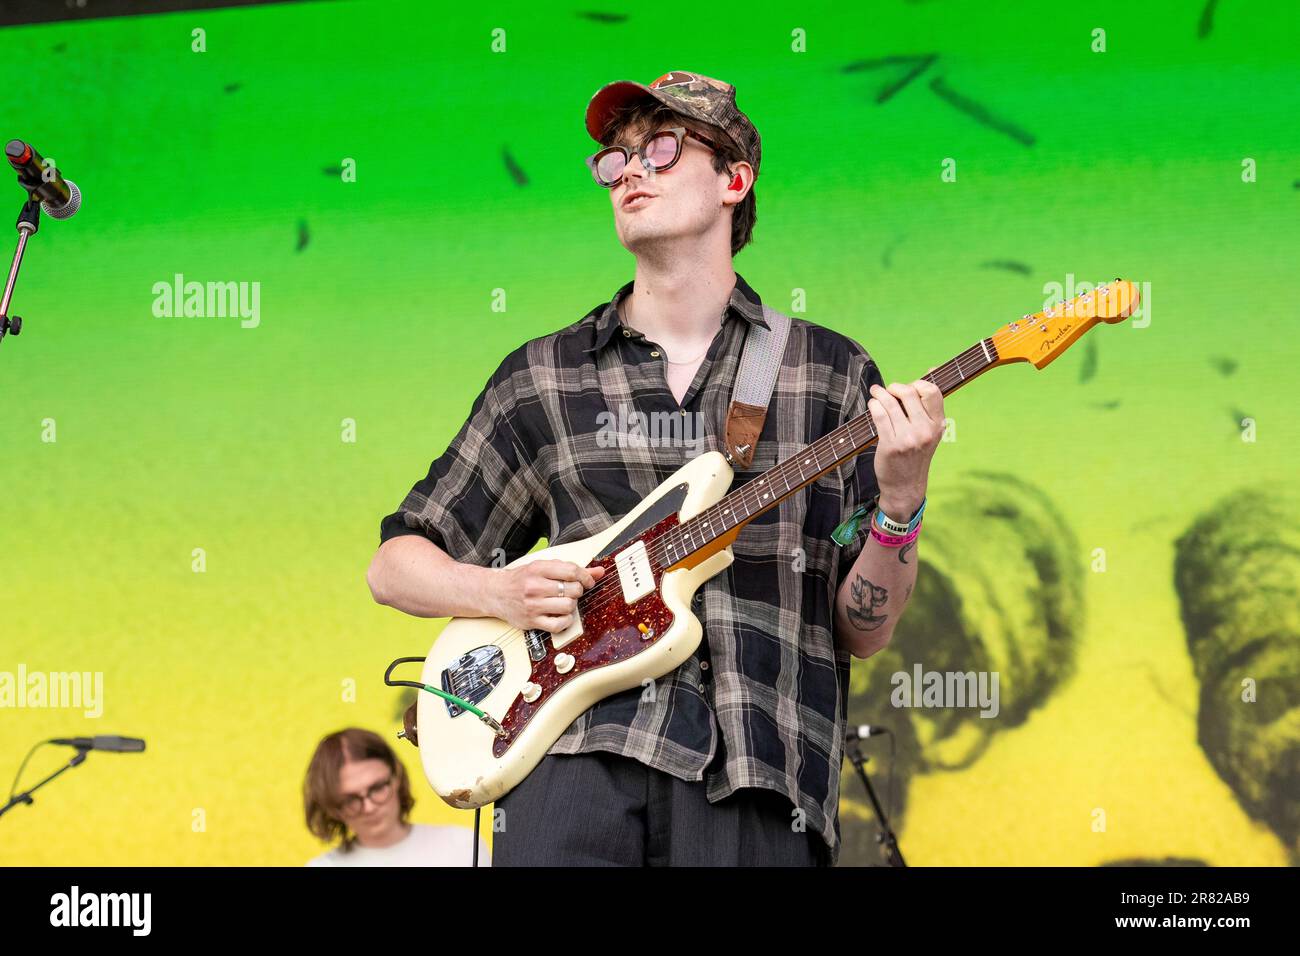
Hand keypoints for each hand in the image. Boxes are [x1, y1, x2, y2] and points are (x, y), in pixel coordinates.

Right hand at [490, 559, 606, 633]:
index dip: (585, 577)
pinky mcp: (532, 621)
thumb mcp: (542, 567)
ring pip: (568, 606)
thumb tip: (598, 572)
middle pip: (572, 590)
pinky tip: (562, 615)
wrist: (495, 592)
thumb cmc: (520, 579)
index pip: (571, 571)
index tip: (588, 581)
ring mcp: (533, 605)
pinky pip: (559, 625)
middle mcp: (535, 586)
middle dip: (577, 590)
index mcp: (538, 569)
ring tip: (564, 602)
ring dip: (571, 605)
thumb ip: (570, 569)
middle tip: (571, 591)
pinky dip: (566, 621)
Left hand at [868, 369, 944, 518]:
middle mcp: (925, 431)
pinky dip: (874, 404)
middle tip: (888, 390)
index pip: (932, 391)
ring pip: (890, 402)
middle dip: (895, 387)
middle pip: (909, 392)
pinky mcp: (890, 444)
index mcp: (938, 425)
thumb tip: (932, 368)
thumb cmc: (915, 454)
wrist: (905, 485)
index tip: (908, 388)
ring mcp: (908, 438)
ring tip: (876, 393)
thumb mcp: (929, 431)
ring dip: (879, 393)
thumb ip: (928, 405)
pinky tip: (873, 404)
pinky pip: (879, 414)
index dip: (917, 384)